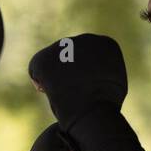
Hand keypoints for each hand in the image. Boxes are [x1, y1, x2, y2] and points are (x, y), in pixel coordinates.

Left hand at [27, 33, 144, 150]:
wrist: (93, 111)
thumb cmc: (106, 105)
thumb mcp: (113, 84)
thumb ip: (103, 72)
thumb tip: (94, 73)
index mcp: (106, 44)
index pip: (88, 55)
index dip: (82, 73)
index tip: (83, 88)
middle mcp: (86, 39)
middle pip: (70, 55)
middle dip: (67, 73)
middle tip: (69, 94)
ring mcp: (65, 46)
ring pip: (53, 61)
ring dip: (53, 78)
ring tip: (60, 96)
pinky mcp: (45, 57)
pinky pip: (36, 68)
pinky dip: (39, 82)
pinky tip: (47, 93)